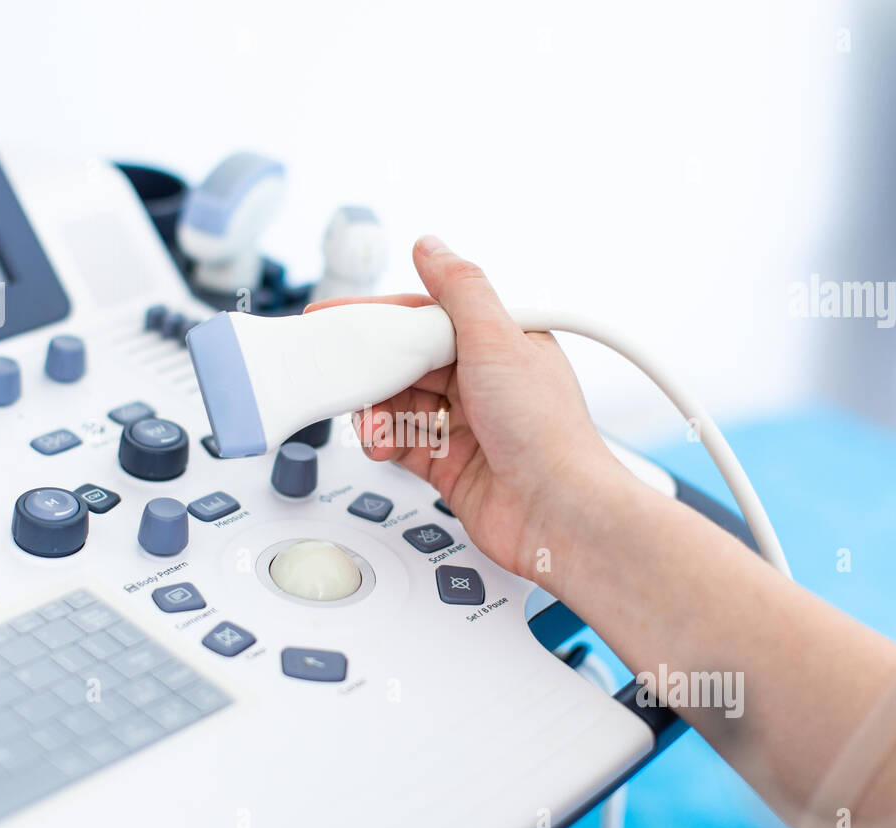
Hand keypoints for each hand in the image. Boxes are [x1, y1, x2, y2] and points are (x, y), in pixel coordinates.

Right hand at [305, 236, 625, 581]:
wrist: (558, 514)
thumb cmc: (547, 432)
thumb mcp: (498, 341)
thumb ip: (460, 289)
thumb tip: (431, 245)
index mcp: (501, 341)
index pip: (428, 317)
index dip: (382, 317)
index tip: (337, 314)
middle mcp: (484, 380)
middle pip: (407, 361)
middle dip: (374, 370)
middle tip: (344, 374)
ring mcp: (467, 423)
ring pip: (398, 402)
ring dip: (377, 410)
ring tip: (373, 422)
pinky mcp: (450, 463)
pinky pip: (400, 441)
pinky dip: (384, 440)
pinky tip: (383, 444)